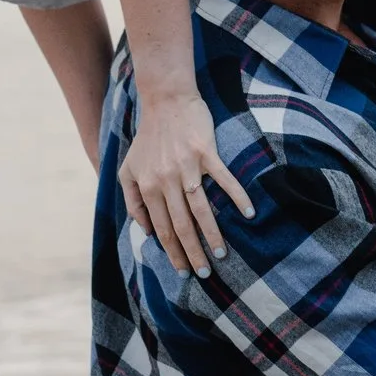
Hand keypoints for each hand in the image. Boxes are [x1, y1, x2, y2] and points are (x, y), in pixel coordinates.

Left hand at [119, 87, 255, 274]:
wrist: (165, 101)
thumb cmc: (147, 138)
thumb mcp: (128, 170)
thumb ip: (132, 201)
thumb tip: (145, 230)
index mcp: (148, 187)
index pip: (162, 228)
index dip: (173, 252)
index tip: (183, 271)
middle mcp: (166, 180)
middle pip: (181, 225)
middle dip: (193, 253)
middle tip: (205, 273)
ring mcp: (187, 166)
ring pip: (201, 208)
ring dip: (212, 233)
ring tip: (221, 254)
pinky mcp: (205, 152)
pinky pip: (223, 179)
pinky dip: (236, 196)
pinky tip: (248, 213)